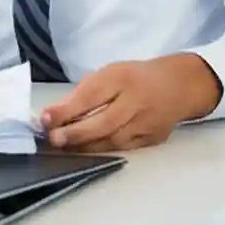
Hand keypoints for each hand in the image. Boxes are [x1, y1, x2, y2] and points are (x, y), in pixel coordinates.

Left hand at [40, 54, 221, 151]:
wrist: (180, 85)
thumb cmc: (135, 77)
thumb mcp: (110, 74)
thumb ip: (83, 93)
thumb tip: (52, 115)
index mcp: (122, 77)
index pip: (91, 95)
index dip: (67, 109)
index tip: (44, 119)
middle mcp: (137, 100)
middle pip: (104, 122)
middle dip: (75, 133)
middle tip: (53, 139)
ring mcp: (148, 122)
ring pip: (113, 140)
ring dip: (86, 145)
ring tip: (65, 146)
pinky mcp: (153, 138)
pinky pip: (123, 147)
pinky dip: (102, 150)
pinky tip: (86, 150)